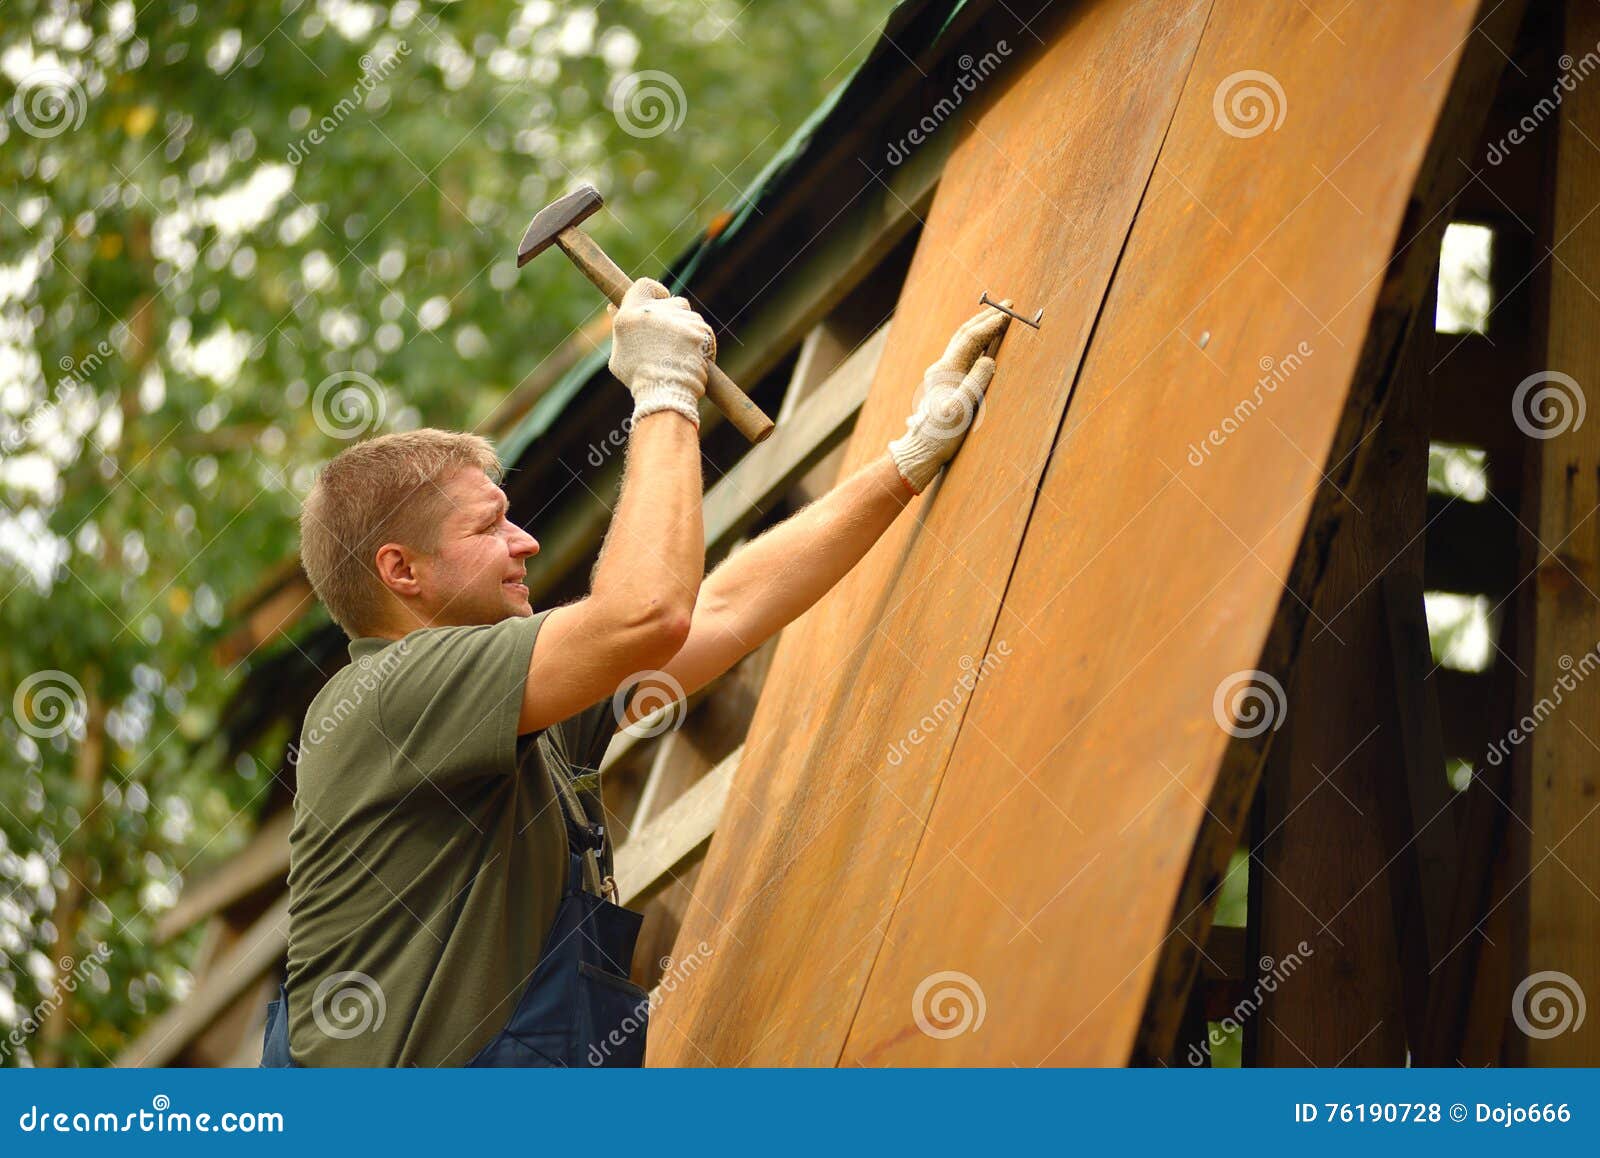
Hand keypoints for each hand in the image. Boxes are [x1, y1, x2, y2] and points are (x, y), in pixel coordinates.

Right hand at [607, 277, 716, 427]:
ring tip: (682, 355)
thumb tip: (614, 308)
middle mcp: (651, 313)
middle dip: (677, 316)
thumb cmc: (639, 379)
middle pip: (674, 302)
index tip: (661, 300)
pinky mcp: (697, 331)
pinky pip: (704, 331)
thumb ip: (620, 328)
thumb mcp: (619, 355)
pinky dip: (703, 344)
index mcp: (628, 316)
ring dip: (690, 331)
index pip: (644, 285)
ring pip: (691, 316)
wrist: (663, 395)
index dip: (656, 291)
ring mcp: (676, 320)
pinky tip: (695, 359)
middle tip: (674, 337)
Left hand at [888, 306, 1008, 492]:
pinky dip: (979, 344)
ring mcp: (942, 375)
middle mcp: (942, 368)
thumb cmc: (941, 434)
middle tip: (1008, 306)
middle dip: (986, 318)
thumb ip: (975, 382)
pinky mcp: (946, 384)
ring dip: (982, 328)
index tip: (1009, 312)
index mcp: (946, 370)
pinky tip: (987, 344)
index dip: (991, 324)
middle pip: (966, 334)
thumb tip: (989, 359)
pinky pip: (964, 355)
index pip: (971, 338)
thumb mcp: (961, 409)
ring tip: (1000, 319)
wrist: (922, 450)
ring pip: (964, 343)